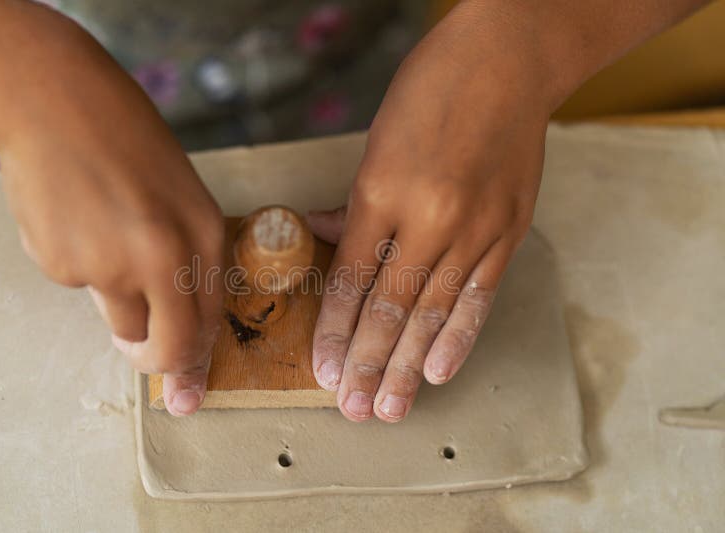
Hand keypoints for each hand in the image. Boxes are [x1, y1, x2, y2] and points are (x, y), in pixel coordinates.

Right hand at [0, 12, 223, 416]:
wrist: (54, 100)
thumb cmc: (121, 136)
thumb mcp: (175, 192)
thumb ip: (180, 254)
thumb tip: (166, 314)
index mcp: (203, 234)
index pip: (210, 319)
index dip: (197, 357)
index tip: (188, 384)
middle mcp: (166, 257)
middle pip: (172, 346)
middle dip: (159, 364)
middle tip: (140, 355)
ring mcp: (113, 266)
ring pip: (118, 318)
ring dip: (111, 296)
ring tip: (96, 230)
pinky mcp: (64, 267)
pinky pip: (77, 285)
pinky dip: (73, 262)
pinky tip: (69, 215)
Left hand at [307, 4, 550, 422]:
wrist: (510, 61)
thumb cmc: (434, 89)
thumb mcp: (377, 141)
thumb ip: (355, 203)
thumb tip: (328, 240)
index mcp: (382, 192)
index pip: (352, 281)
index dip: (335, 332)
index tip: (324, 371)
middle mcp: (428, 219)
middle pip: (390, 308)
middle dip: (367, 364)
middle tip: (353, 410)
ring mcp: (473, 229)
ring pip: (434, 313)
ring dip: (408, 365)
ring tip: (390, 406)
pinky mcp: (509, 232)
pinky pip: (479, 295)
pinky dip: (459, 336)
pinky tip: (439, 370)